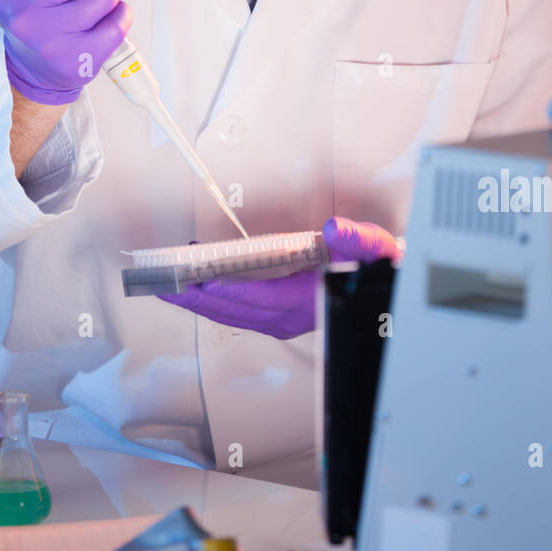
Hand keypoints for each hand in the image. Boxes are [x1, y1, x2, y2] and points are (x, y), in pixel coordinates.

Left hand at [157, 216, 400, 339]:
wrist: (386, 298)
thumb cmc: (377, 272)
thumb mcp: (376, 250)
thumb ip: (357, 240)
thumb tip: (334, 230)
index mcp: (311, 300)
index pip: (264, 297)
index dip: (232, 289)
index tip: (204, 278)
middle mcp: (292, 317)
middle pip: (236, 310)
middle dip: (198, 297)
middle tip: (164, 283)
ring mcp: (284, 321)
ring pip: (233, 315)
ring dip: (200, 301)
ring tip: (170, 285)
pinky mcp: (280, 317)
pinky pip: (239, 313)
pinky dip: (215, 300)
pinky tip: (200, 286)